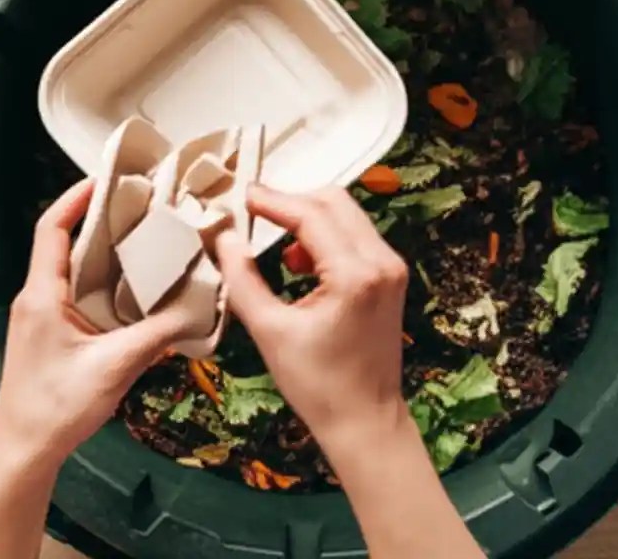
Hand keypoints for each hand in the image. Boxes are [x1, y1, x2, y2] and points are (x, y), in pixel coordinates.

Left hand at [0, 179, 188, 463]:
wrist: (24, 451)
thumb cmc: (52, 411)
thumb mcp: (113, 368)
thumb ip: (156, 335)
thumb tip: (195, 310)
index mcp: (42, 296)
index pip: (53, 227)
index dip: (78, 197)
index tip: (107, 178)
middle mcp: (38, 299)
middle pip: (67, 242)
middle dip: (102, 219)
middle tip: (139, 204)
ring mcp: (44, 318)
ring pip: (75, 270)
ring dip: (106, 253)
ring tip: (143, 240)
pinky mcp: (54, 336)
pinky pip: (80, 296)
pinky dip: (107, 285)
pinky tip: (135, 293)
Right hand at [216, 185, 484, 557]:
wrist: (365, 421)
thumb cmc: (320, 387)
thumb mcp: (270, 332)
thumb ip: (243, 280)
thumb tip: (226, 239)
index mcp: (356, 276)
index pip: (311, 215)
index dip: (272, 200)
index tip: (242, 196)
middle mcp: (382, 264)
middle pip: (334, 202)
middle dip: (292, 202)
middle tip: (254, 211)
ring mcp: (391, 270)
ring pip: (347, 216)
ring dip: (309, 220)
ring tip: (275, 245)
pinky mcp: (390, 279)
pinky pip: (355, 237)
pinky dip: (325, 238)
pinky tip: (299, 264)